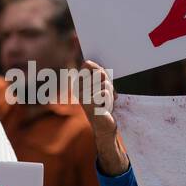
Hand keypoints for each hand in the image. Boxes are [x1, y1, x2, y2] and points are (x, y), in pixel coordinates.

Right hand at [81, 60, 129, 175]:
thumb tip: (86, 62)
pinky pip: (105, 92)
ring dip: (109, 93)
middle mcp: (77, 87)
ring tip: (104, 102)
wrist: (104, 124)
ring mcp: (81, 95)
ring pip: (104, 83)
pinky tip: (103, 107)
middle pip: (100, 73)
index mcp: (78, 81)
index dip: (101, 72)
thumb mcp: (102, 83)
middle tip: (104, 95)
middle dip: (107, 83)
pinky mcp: (88, 103)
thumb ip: (97, 70)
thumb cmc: (103, 102)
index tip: (101, 83)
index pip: (89, 64)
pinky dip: (108, 99)